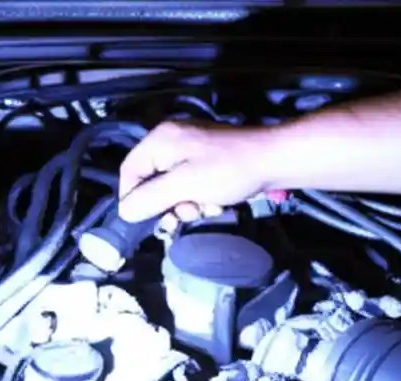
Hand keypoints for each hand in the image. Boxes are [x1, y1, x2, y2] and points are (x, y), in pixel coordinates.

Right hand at [119, 120, 274, 227]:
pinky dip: (199, 197)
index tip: (147, 220)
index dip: (132, 199)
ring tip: (205, 208)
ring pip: (171, 187)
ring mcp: (190, 149)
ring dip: (185, 204)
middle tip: (184, 215)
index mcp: (161, 140)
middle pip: (150, 181)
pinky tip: (215, 202)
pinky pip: (190, 183)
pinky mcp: (206, 159)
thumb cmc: (228, 171)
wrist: (275, 160)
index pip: (129, 172)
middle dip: (166, 204)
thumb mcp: (185, 185)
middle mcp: (171, 140)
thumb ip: (150, 199)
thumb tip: (125, 212)